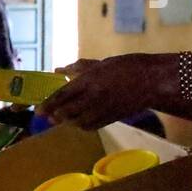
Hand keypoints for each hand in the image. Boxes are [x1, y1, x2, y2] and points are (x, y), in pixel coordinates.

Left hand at [38, 53, 169, 129]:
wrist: (153, 81)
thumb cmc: (127, 67)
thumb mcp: (101, 63)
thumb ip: (78, 68)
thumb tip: (59, 69)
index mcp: (90, 80)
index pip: (63, 95)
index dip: (49, 104)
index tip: (38, 110)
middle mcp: (94, 97)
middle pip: (67, 111)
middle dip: (56, 115)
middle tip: (49, 116)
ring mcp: (103, 109)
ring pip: (78, 122)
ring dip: (68, 121)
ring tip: (63, 118)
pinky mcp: (112, 119)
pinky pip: (91, 126)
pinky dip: (82, 125)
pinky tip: (80, 121)